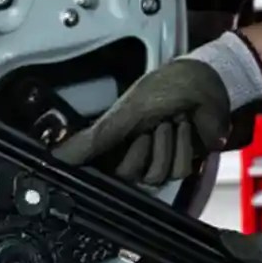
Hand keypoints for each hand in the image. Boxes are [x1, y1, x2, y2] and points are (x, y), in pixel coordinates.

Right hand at [52, 58, 230, 183]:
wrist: (203, 85)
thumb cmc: (163, 89)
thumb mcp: (122, 114)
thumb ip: (91, 140)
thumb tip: (57, 157)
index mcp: (113, 142)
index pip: (99, 172)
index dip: (110, 162)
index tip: (123, 143)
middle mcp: (132, 155)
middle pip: (129, 177)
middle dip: (143, 146)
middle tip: (150, 125)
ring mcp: (157, 161)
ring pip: (156, 176)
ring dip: (166, 144)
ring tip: (170, 121)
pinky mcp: (181, 164)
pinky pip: (178, 172)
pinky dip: (183, 147)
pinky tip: (185, 128)